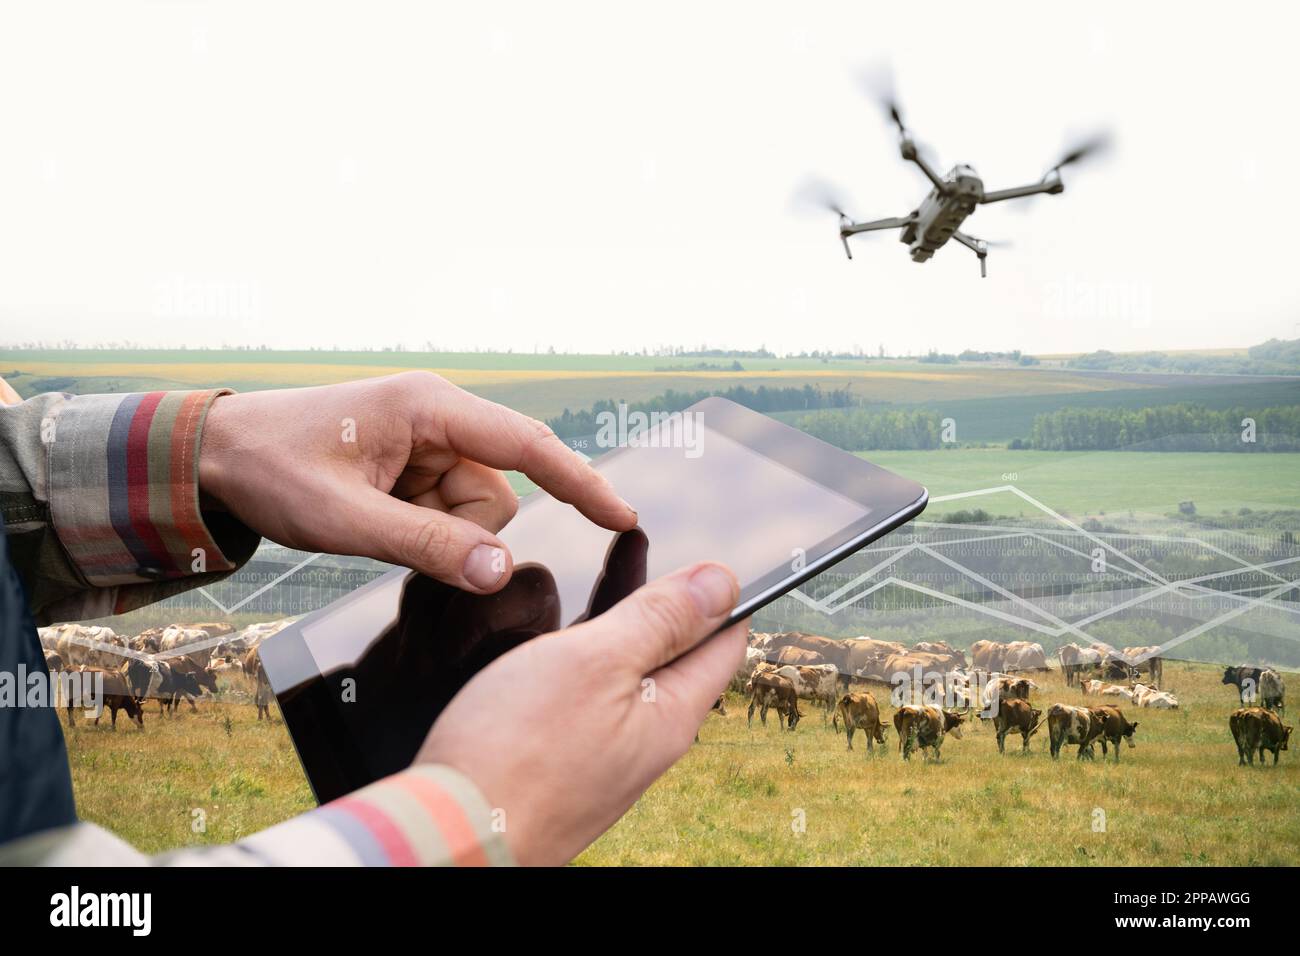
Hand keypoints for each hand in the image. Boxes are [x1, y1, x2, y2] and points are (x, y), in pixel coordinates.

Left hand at [197, 371, 636, 592]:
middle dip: (460, 530)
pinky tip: (374, 520)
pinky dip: (421, 530)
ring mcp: (427, 442)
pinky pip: (448, 513)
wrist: (215, 457)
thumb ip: (427, 546)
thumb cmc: (271, 469)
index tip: (622, 515)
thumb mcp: (345, 519)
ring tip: (371, 522)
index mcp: (429, 407)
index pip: (528, 446)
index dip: (580, 483)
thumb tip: (501, 570)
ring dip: (436, 533)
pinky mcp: (414, 465)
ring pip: (475, 510)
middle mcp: (438, 417)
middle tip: (389, 532)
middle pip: (497, 493)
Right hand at [417, 561, 746, 865]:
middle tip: (642, 550)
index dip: (716, 592)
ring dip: (622, 624)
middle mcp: (647, 742)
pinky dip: (587, 656)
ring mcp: (606, 757)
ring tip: (608, 576)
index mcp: (672, 716)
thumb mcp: (597, 661)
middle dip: (664, 602)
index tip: (697, 554)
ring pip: (629, 675)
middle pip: (676, 656)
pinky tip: (560, 643)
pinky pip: (591, 698)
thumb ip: (660, 619)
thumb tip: (723, 580)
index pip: (724, 642)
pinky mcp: (565, 766)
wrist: (449, 836)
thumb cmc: (517, 752)